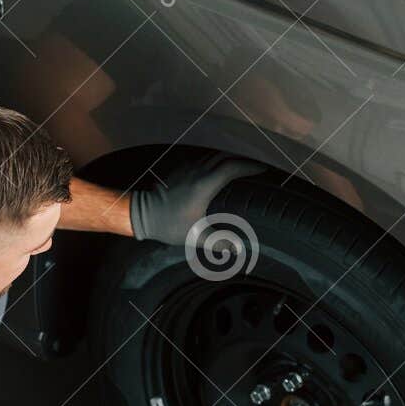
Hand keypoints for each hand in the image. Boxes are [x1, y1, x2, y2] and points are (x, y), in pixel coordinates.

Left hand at [129, 152, 264, 243]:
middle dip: (243, 160)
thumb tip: (237, 249)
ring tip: (243, 166)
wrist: (141, 214)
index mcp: (204, 185)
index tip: (262, 170)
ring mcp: (188, 168)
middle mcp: (197, 172)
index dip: (249, 167)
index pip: (231, 168)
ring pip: (214, 156)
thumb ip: (217, 242)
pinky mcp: (180, 170)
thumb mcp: (195, 236)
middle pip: (225, 157)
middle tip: (257, 167)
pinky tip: (220, 170)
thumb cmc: (168, 225)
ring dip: (230, 158)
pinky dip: (216, 161)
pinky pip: (204, 160)